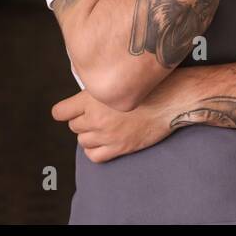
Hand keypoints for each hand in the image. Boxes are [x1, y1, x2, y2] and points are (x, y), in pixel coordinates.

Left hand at [51, 74, 186, 162]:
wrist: (175, 99)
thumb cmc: (153, 84)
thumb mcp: (122, 79)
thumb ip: (102, 88)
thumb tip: (87, 93)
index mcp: (93, 97)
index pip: (60, 112)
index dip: (66, 110)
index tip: (71, 109)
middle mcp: (97, 117)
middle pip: (73, 126)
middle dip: (83, 120)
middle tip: (97, 114)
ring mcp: (108, 134)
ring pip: (82, 141)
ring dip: (90, 135)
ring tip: (104, 127)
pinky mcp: (120, 147)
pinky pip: (94, 156)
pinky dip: (95, 150)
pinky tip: (105, 141)